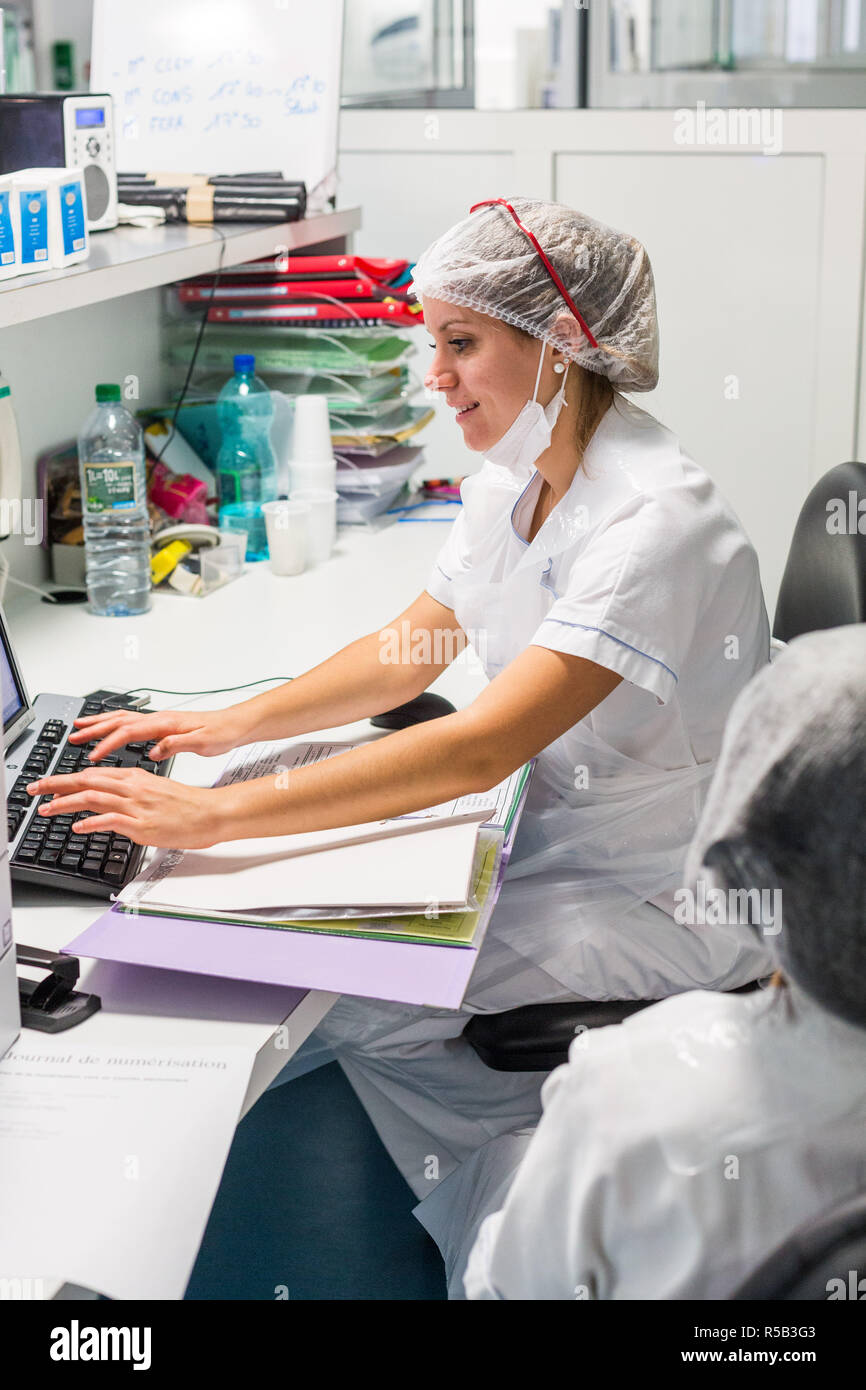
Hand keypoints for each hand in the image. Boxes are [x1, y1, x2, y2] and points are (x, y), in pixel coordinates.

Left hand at [26, 768, 229, 847]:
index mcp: (135, 777)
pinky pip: (110, 820)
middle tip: (35, 790)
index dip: (66, 778)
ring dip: (65, 803)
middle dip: (56, 785)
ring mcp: (137, 805)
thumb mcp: (155, 793)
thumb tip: (107, 804)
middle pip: (87, 781)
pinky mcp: (142, 824)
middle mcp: (133, 788)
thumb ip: (130, 795)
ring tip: (47, 809)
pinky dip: (90, 823)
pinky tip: (78, 827)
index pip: (93, 774)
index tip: (48, 784)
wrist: (212, 812)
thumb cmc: (188, 805)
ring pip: (93, 797)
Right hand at [68, 707, 245, 762]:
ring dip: (100, 724)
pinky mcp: (162, 724)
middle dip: (94, 729)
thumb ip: (177, 745)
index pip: (128, 731)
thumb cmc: (222, 733)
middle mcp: (159, 718)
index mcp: (165, 723)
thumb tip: (155, 750)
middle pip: (118, 720)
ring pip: (122, 718)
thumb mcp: (203, 743)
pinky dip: (114, 725)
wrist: (235, 724)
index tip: (93, 757)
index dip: (108, 743)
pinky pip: (131, 722)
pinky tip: (109, 732)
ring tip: (80, 730)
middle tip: (73, 738)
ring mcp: (159, 720)